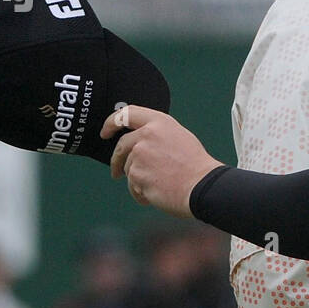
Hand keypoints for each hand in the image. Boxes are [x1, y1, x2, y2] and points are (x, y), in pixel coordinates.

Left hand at [100, 105, 223, 217]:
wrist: (203, 186)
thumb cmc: (196, 165)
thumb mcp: (179, 137)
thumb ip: (157, 135)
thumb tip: (139, 143)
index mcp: (159, 123)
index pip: (126, 114)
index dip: (111, 122)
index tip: (105, 131)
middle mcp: (146, 136)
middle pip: (122, 146)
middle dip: (116, 160)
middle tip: (116, 172)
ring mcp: (140, 156)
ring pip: (128, 170)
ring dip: (138, 180)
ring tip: (160, 185)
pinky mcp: (136, 175)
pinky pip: (133, 187)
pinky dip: (142, 193)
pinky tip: (159, 193)